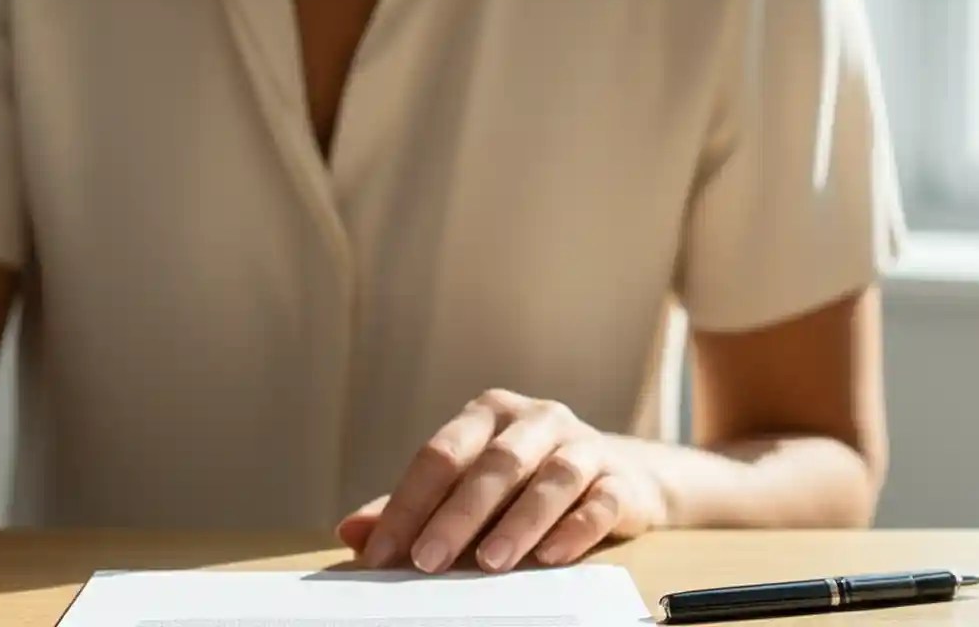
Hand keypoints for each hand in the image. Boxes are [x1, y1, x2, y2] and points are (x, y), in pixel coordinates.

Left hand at [337, 389, 662, 572]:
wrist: (626, 476)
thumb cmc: (528, 482)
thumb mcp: (470, 485)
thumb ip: (415, 508)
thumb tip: (352, 532)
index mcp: (488, 415)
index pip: (440, 455)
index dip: (408, 506)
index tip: (381, 555)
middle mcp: (536, 420)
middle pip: (493, 463)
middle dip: (457, 515)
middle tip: (428, 561)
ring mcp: (583, 445)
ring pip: (551, 478)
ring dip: (518, 522)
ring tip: (490, 562)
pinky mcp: (622, 479)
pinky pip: (599, 501)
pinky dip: (574, 528)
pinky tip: (551, 556)